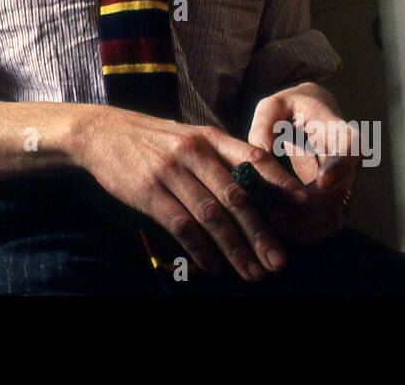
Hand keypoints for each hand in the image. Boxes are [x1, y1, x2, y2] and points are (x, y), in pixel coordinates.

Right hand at [74, 105, 307, 281]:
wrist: (101, 133)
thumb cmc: (151, 139)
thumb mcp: (187, 137)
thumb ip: (218, 158)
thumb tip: (254, 191)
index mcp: (209, 137)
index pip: (253, 158)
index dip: (279, 183)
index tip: (302, 207)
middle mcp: (194, 153)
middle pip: (236, 197)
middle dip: (261, 232)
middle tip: (278, 260)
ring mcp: (171, 172)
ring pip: (212, 216)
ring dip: (235, 248)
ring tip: (252, 272)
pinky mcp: (149, 192)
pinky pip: (182, 225)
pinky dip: (201, 249)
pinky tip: (214, 265)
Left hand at [247, 82, 358, 243]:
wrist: (307, 115)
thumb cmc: (288, 107)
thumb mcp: (272, 106)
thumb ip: (264, 124)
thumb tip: (260, 155)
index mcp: (336, 130)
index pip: (351, 148)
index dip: (341, 166)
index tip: (323, 180)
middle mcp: (346, 160)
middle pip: (340, 191)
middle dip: (308, 207)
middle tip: (275, 213)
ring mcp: (341, 183)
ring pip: (335, 214)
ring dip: (305, 224)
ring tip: (273, 222)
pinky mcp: (332, 199)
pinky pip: (327, 224)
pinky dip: (307, 231)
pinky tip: (282, 228)